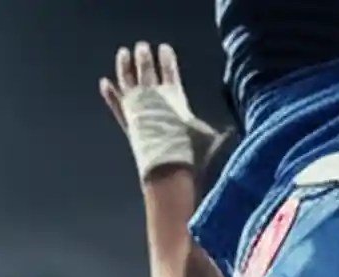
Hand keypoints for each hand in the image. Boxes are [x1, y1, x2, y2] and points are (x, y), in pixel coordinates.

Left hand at [98, 42, 219, 179]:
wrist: (168, 168)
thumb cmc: (190, 152)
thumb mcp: (208, 137)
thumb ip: (217, 132)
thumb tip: (233, 133)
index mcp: (174, 97)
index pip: (170, 72)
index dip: (168, 59)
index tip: (165, 48)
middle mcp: (153, 98)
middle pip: (146, 70)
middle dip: (144, 57)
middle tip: (142, 46)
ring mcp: (137, 109)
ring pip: (127, 80)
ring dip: (125, 66)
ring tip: (124, 53)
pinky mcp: (127, 122)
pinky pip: (115, 103)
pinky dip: (110, 94)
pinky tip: (105, 83)